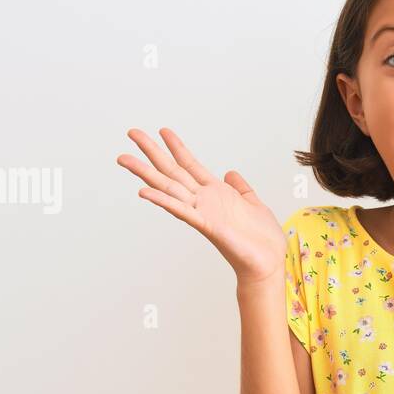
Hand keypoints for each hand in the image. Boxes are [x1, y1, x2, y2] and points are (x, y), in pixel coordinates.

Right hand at [116, 128, 285, 284]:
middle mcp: (204, 201)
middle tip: (132, 133)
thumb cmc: (262, 239)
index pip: (191, 165)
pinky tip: (144, 192)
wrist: (268, 263)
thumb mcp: (253, 203)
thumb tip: (230, 173)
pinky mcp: (207, 226)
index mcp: (216, 193)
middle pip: (172, 171)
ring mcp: (203, 212)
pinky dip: (163, 201)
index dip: (177, 147)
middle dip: (152, 152)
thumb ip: (240, 188)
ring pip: (169, 188)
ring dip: (146, 173)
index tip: (162, 130)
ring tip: (125, 159)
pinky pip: (181, 211)